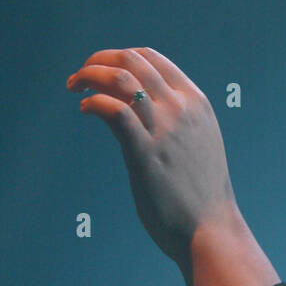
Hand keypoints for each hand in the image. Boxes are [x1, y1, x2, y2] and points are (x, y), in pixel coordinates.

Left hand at [66, 46, 238, 265]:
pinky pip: (115, 112)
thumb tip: (141, 109)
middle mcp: (181, 107)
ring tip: (74, 87)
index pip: (151, 58)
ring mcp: (165, 128)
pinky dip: (94, 103)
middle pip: (132, 60)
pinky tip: (84, 109)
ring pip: (120, 79)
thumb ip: (176, 120)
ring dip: (90, 76)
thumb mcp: (196, 141)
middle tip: (79, 78)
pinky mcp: (145, 153)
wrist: (212, 228)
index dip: (119, 57)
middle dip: (98, 61)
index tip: (101, 70)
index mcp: (196, 101)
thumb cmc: (200, 192)